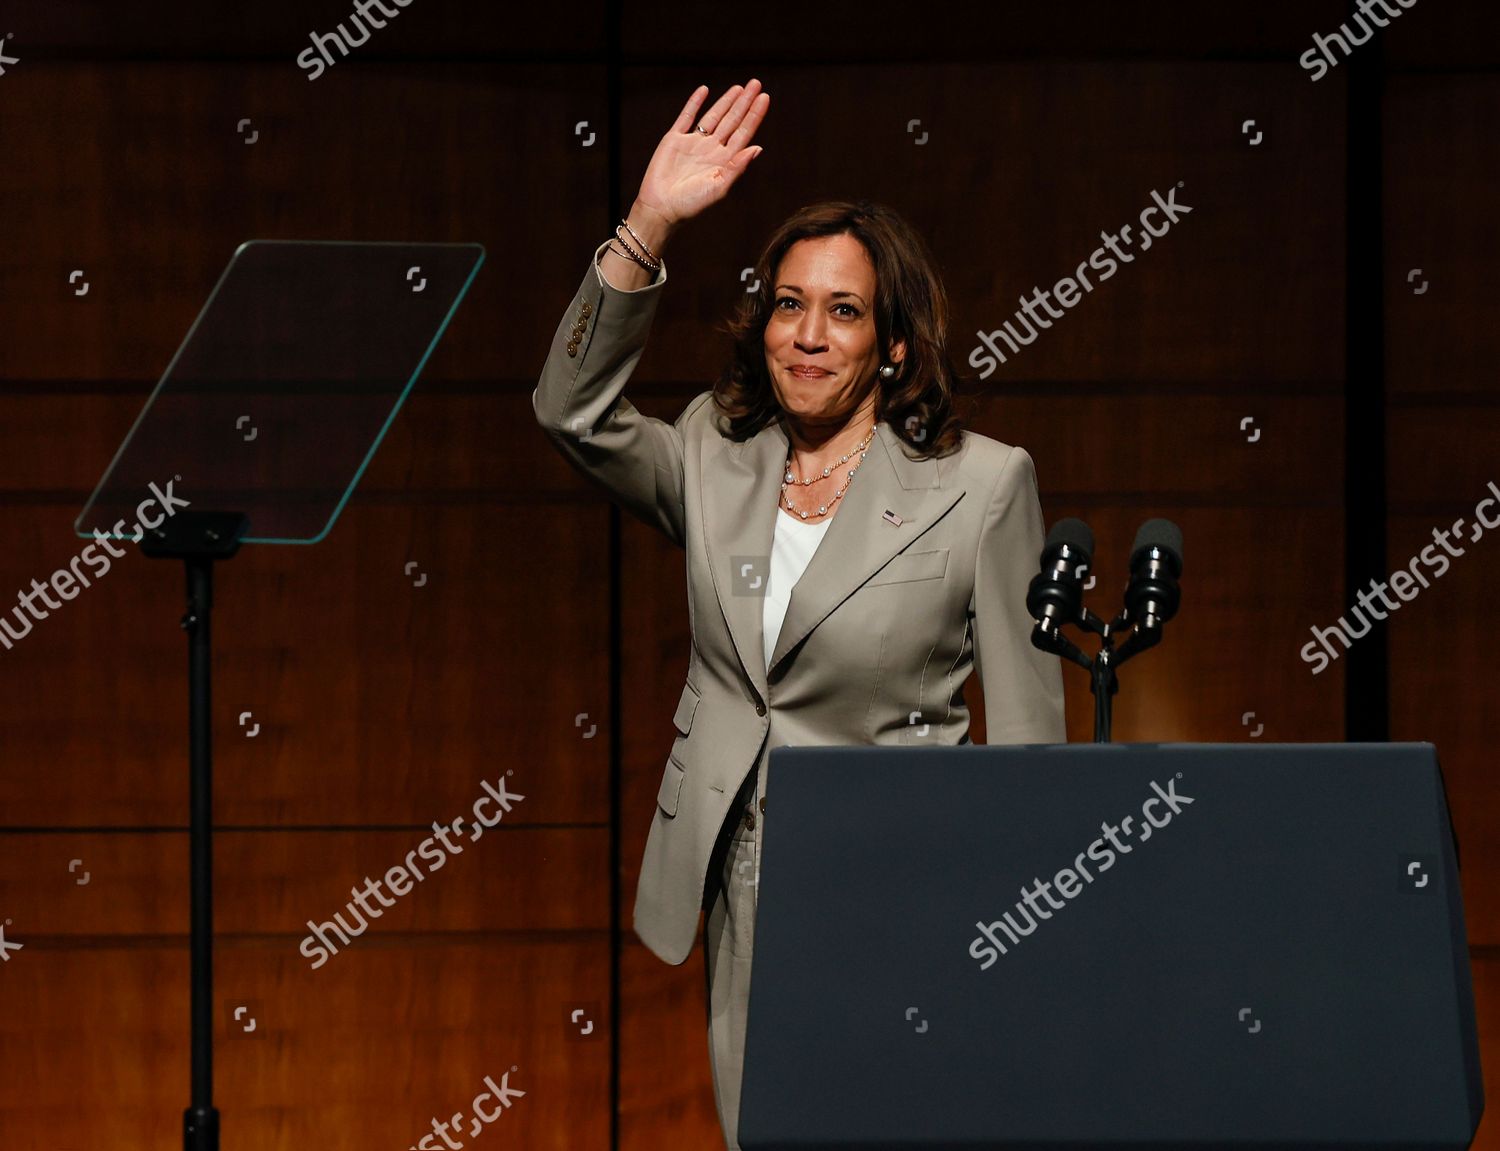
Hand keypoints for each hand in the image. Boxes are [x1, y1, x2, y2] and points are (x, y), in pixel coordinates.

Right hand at [633, 79, 769, 230]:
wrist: (662, 207)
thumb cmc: (691, 203)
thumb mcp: (719, 187)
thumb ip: (737, 167)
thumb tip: (758, 147)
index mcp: (724, 161)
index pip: (744, 133)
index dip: (754, 115)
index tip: (764, 97)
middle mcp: (711, 149)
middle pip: (732, 121)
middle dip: (744, 103)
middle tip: (756, 84)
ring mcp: (693, 143)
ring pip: (713, 116)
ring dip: (726, 101)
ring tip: (739, 88)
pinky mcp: (674, 140)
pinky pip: (686, 117)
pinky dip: (694, 103)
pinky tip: (704, 90)